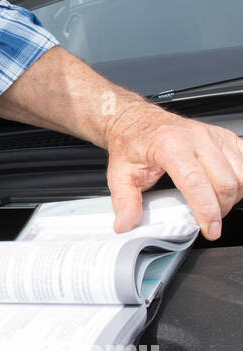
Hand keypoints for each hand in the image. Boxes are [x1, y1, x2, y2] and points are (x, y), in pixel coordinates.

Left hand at [105, 102, 242, 237]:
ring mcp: (214, 136)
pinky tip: (229, 189)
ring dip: (233, 196)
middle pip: (225, 182)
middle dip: (220, 209)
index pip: (196, 182)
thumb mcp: (120, 174)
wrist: (137, 120)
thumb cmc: (133, 142)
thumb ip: (124, 202)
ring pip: (240, 174)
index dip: (206, 210)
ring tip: (215, 204)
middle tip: (206, 219)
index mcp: (170, 144)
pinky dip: (242, 180)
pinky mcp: (226, 137)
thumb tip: (126, 224)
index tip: (210, 229)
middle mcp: (196, 137)